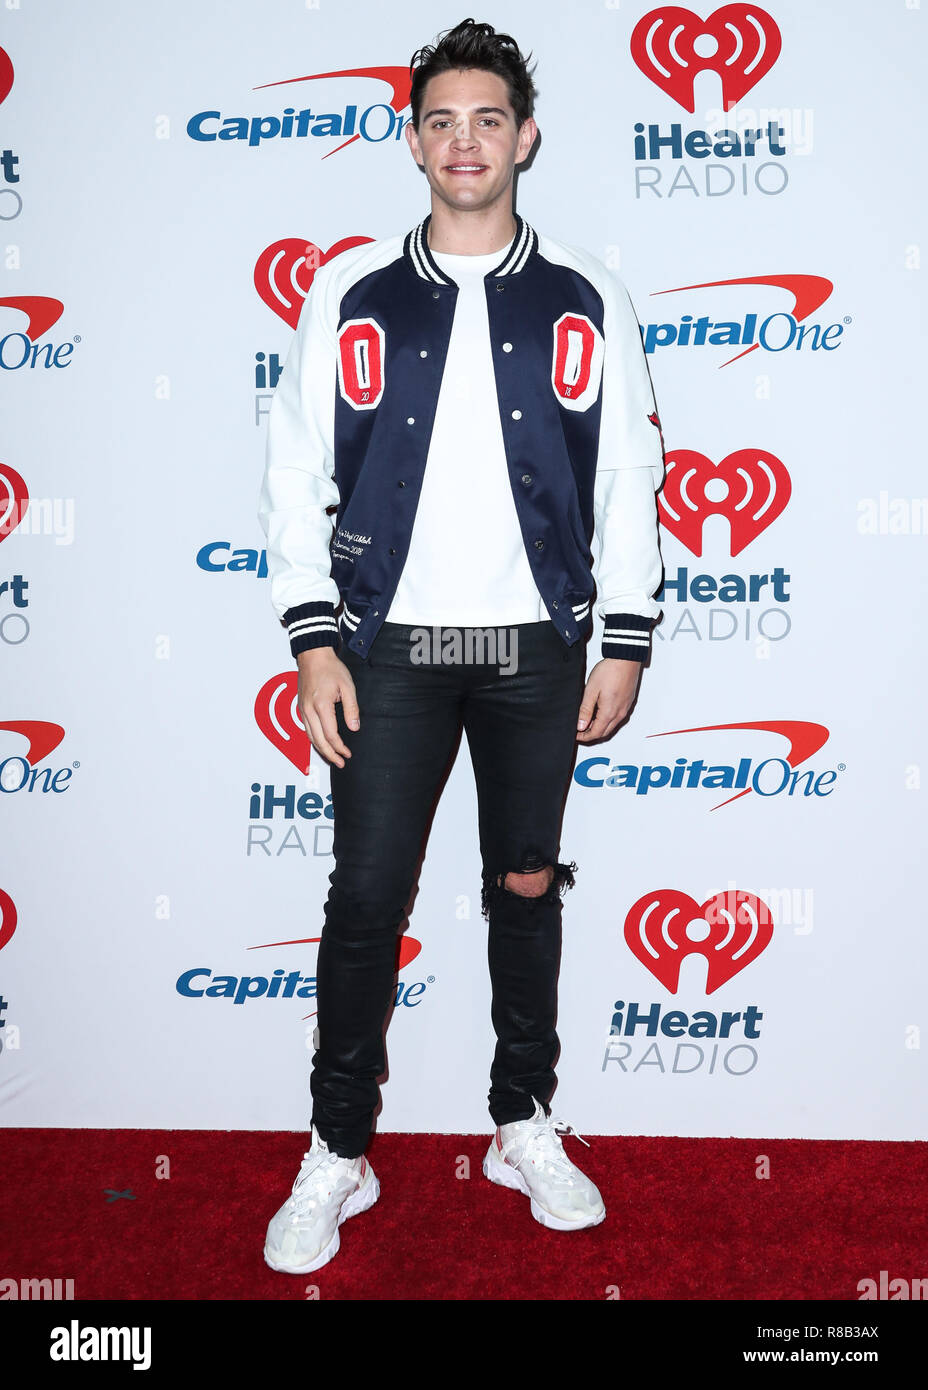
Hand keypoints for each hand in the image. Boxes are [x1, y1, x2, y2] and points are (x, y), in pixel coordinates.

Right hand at [296, 648, 359, 768]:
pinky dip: (314, 740)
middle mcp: (309, 710)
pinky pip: (307, 729)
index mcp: (321, 705)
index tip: (348, 754)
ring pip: (310, 737)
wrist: (312, 655)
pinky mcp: (301, 707)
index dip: (339, 747)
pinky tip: (322, 744)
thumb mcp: (347, 686)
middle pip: (318, 740)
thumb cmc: (330, 668)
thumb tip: (354, 728)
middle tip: (340, 763)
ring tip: (332, 758)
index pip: (330, 734)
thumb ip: (351, 708)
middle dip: (330, 755)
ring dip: (321, 750)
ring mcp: (302, 709)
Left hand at [576, 658, 641, 742]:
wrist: (626, 658)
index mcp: (609, 713)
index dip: (584, 737)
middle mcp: (620, 713)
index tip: (576, 735)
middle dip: (591, 734)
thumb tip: (580, 725)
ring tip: (587, 721)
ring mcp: (626, 708)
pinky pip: (618, 718)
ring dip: (600, 727)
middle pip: (605, 732)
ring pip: (612, 726)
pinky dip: (608, 720)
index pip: (596, 733)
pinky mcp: (628, 702)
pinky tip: (600, 712)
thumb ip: (585, 710)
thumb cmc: (610, 671)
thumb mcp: (591, 690)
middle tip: (580, 730)